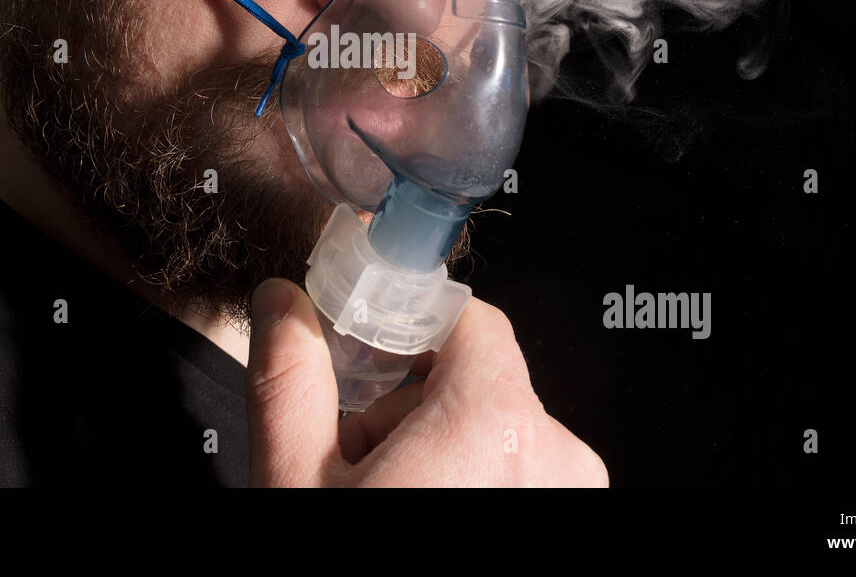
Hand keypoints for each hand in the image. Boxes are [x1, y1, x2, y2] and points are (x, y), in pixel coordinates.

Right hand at [245, 278, 609, 486]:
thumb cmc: (349, 572)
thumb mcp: (298, 479)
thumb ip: (289, 378)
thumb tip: (280, 305)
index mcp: (492, 423)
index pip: (468, 316)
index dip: (409, 326)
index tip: (375, 348)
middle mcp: (555, 455)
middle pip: (481, 373)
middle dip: (417, 397)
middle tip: (362, 450)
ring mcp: (572, 492)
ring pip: (502, 424)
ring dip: (446, 441)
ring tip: (392, 489)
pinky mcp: (576, 515)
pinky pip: (525, 466)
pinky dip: (478, 474)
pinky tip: (428, 501)